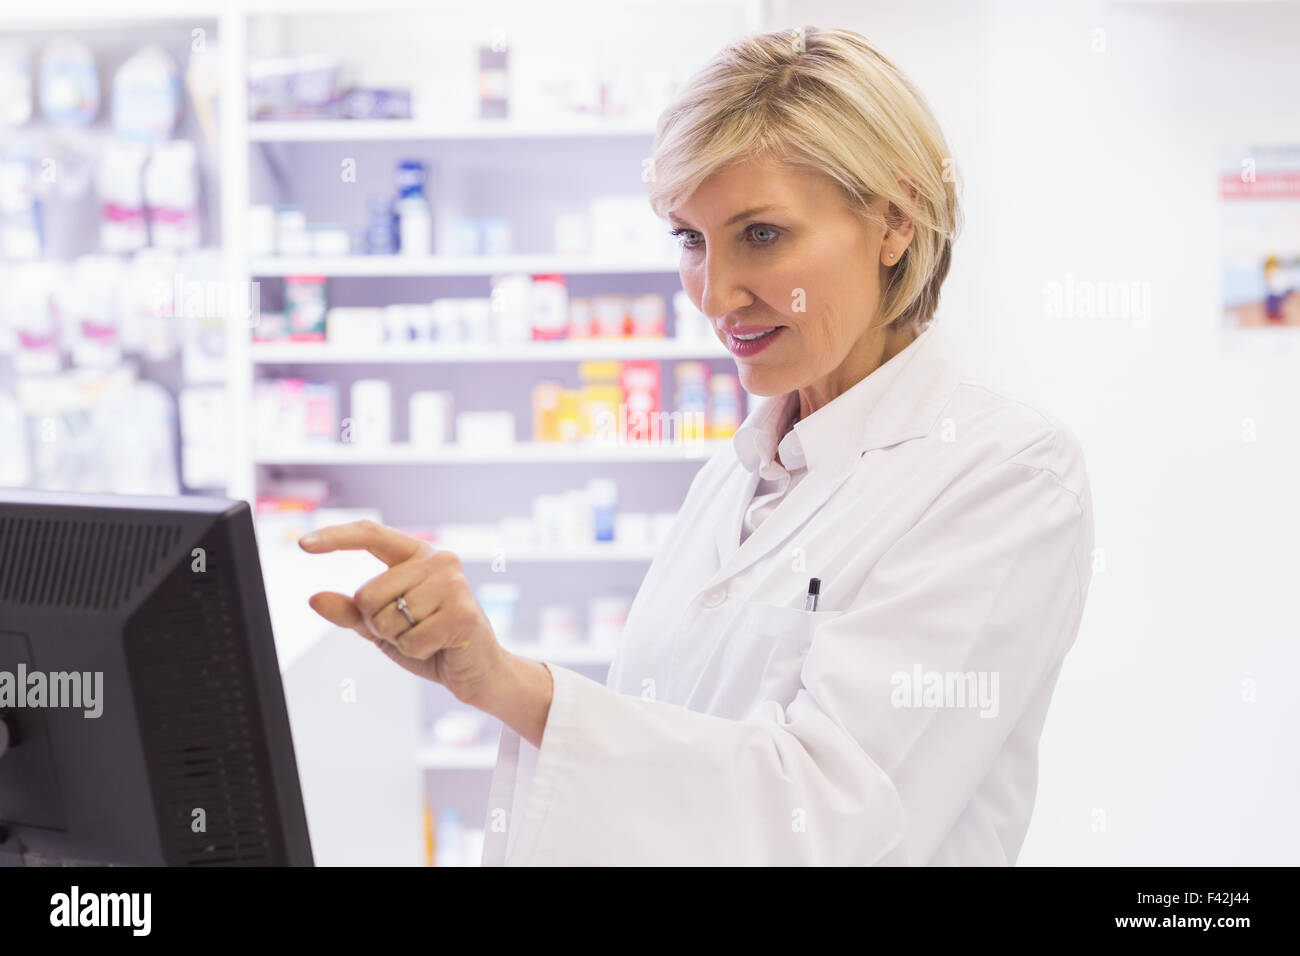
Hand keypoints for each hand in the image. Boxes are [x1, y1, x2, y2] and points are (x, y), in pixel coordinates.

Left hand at [298, 520, 504, 706]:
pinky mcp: (462, 613)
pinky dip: (417, 651)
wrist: (477, 670)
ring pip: (387, 618)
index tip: (303, 544)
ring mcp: (454, 585)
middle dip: (378, 623)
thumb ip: (351, 612)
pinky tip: (440, 646)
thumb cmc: (432, 642)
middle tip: (410, 629)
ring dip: (399, 639)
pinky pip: (409, 639)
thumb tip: (314, 599)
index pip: (372, 534)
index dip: (337, 537)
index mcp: (419, 555)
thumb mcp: (383, 626)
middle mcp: (439, 561)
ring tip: (428, 637)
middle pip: (368, 593)